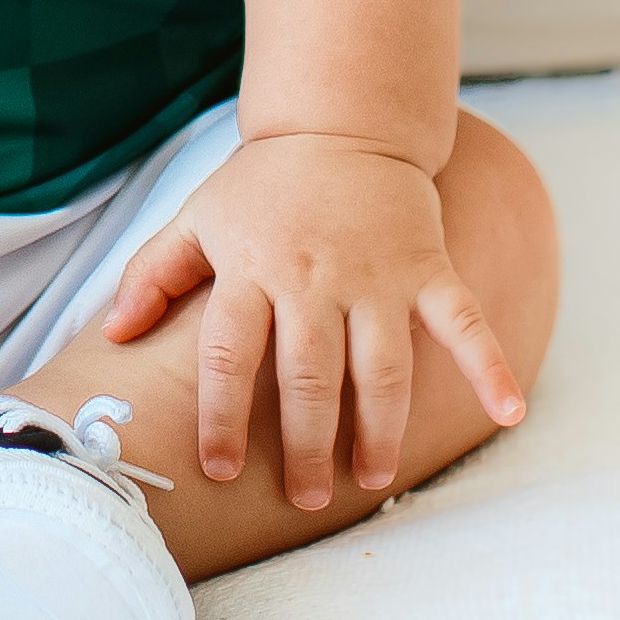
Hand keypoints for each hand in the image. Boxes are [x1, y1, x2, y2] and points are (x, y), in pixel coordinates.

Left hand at [96, 130, 527, 509]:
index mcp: (252, 270)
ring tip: (371, 479)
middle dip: (305, 445)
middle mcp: (313, 278)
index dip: (221, 418)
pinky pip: (463, 322)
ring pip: (379, 368)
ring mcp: (376, 275)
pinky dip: (489, 366)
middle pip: (307, 378)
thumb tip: (111, 335)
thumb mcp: (199, 218)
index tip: (219, 469)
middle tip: (306, 497)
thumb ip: (153, 275)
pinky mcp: (428, 268)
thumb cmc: (265, 186)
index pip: (229, 358)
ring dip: (378, 431)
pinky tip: (507, 413)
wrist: (342, 122)